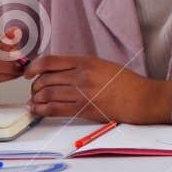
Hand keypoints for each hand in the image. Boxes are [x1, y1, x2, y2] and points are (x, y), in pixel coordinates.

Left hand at [23, 55, 171, 122]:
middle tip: (34, 91)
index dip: (33, 68)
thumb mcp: (104, 66)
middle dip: (34, 86)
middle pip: (45, 79)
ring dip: (36, 99)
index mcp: (87, 62)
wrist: (142, 99)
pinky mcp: (83, 109)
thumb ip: (82, 67)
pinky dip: (41, 110)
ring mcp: (82, 92)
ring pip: (46, 94)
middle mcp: (82, 75)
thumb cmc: (128, 84)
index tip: (28, 74)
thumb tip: (58, 73)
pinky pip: (53, 109)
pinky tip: (37, 110)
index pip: (50, 61)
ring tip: (34, 102)